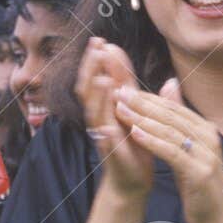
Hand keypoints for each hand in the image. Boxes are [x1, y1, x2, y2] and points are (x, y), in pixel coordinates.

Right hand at [76, 37, 152, 197]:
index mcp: (108, 107)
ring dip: (98, 98)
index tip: (102, 40)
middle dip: (92, 69)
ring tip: (103, 79)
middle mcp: (101, 118)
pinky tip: (106, 126)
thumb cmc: (133, 144)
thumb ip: (129, 85)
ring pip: (95, 114)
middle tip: (97, 48)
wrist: (130, 181)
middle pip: (89, 90)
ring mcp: (103, 137)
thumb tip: (125, 57)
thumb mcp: (133, 110)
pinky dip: (105, 134)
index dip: (99, 61)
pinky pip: (105, 144)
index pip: (100, 78)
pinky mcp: (112, 156)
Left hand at [115, 78, 222, 222]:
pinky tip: (134, 133)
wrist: (220, 217)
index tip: (123, 88)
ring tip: (120, 109)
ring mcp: (205, 154)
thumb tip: (170, 87)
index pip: (173, 108)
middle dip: (142, 103)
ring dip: (142, 118)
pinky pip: (171, 152)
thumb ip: (177, 124)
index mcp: (205, 130)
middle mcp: (208, 137)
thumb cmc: (198, 183)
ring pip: (169, 131)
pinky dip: (152, 141)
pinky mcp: (199, 172)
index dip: (148, 97)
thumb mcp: (186, 151)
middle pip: (170, 116)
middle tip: (118, 92)